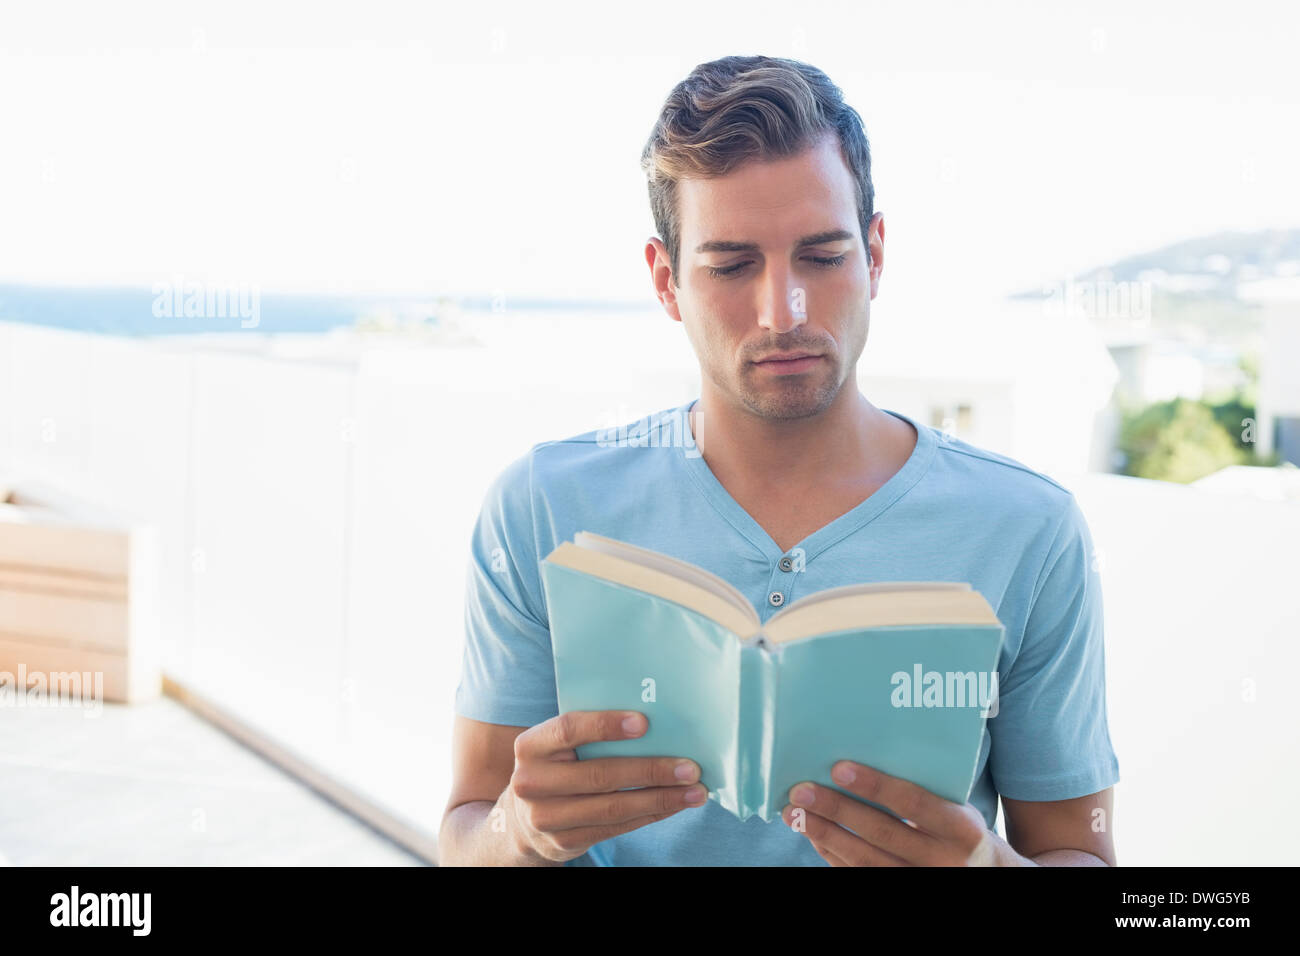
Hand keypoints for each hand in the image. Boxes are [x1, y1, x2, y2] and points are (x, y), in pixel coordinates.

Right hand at [500, 710, 707, 863]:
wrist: (522, 819)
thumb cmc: (555, 766)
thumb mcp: (556, 745)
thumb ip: (588, 732)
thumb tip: (655, 719)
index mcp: (530, 746)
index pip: (569, 729)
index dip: (605, 725)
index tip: (645, 723)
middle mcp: (531, 783)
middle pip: (600, 775)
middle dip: (651, 770)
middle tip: (690, 767)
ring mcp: (546, 818)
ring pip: (613, 807)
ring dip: (661, 798)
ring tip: (695, 791)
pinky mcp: (564, 843)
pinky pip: (616, 828)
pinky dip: (650, 814)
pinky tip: (674, 805)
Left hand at [780, 760, 1030, 866]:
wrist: (989, 877)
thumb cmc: (962, 830)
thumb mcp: (958, 807)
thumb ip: (923, 786)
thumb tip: (866, 747)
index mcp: (961, 828)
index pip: (913, 804)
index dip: (875, 786)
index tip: (839, 767)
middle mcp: (942, 860)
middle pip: (881, 834)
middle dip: (837, 811)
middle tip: (801, 791)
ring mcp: (920, 881)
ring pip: (865, 861)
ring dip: (824, 834)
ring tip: (793, 813)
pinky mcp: (901, 892)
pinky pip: (860, 876)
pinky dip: (832, 854)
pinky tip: (812, 834)